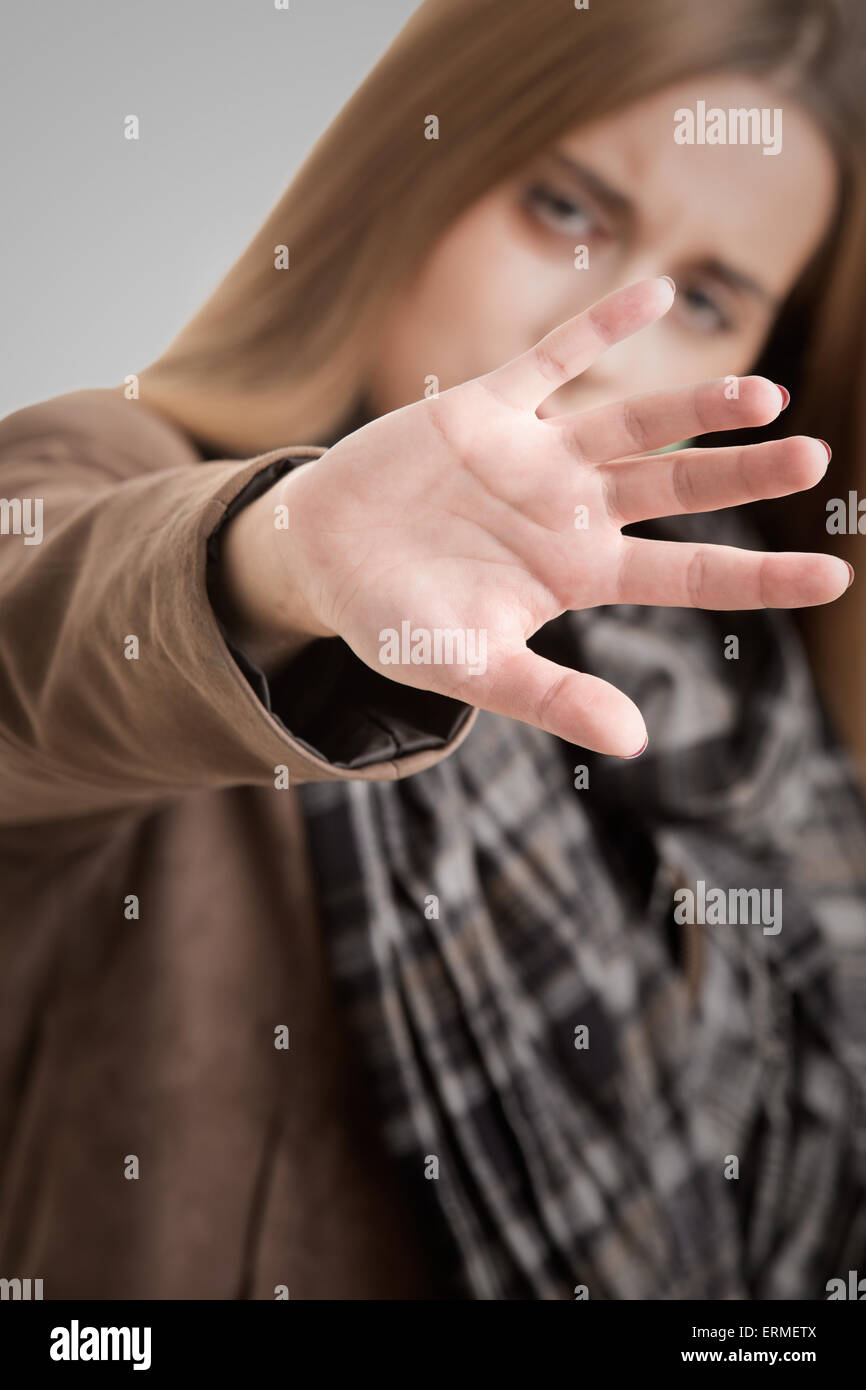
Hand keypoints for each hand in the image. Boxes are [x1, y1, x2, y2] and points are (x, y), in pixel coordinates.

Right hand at [221, 277, 846, 756]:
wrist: (318, 557)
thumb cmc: (392, 622)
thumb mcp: (466, 669)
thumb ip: (548, 696)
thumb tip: (634, 743)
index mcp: (575, 575)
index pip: (687, 576)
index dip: (760, 576)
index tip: (833, 576)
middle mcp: (571, 511)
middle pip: (679, 489)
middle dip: (745, 475)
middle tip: (816, 456)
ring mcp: (534, 456)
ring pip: (634, 423)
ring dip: (695, 407)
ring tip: (764, 394)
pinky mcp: (486, 408)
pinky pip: (554, 357)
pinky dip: (602, 326)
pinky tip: (657, 291)